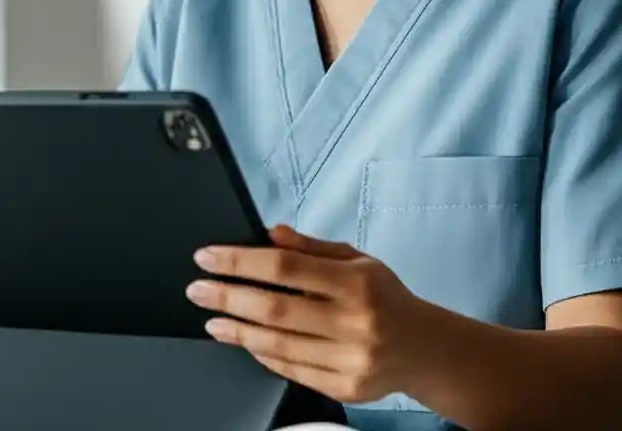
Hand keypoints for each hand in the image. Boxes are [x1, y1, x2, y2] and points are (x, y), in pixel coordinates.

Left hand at [186, 224, 424, 403]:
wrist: (424, 348)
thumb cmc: (385, 297)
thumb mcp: (358, 260)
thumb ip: (312, 247)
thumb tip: (269, 234)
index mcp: (357, 281)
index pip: (286, 267)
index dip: (241, 261)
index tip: (208, 257)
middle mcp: (355, 321)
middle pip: (276, 309)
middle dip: (228, 297)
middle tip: (197, 290)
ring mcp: (350, 359)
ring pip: (279, 345)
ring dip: (238, 332)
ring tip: (212, 320)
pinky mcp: (345, 388)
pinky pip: (292, 371)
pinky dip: (263, 355)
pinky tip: (246, 341)